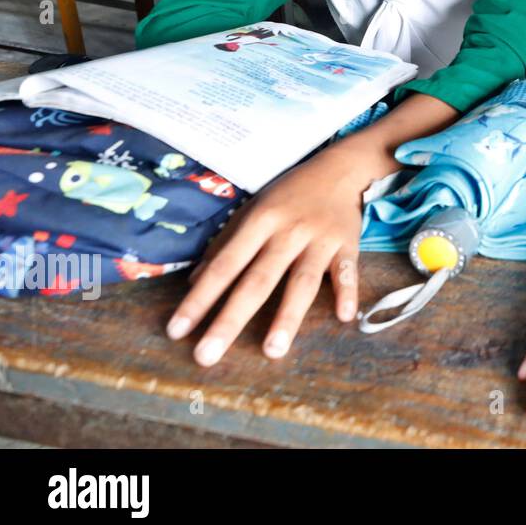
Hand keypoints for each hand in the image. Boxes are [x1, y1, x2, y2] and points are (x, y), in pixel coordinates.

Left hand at [165, 144, 375, 365]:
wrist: (339, 169)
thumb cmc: (289, 194)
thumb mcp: (252, 210)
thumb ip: (225, 245)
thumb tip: (195, 282)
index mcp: (259, 221)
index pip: (224, 266)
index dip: (200, 299)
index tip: (177, 331)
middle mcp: (288, 232)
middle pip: (258, 281)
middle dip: (231, 319)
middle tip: (208, 356)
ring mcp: (320, 239)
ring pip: (302, 282)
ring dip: (287, 317)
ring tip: (272, 351)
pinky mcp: (348, 244)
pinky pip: (347, 271)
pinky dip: (348, 292)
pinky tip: (344, 317)